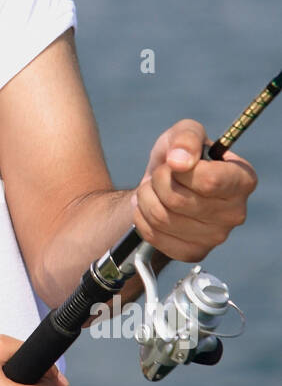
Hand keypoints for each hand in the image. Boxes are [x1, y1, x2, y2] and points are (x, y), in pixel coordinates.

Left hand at [130, 119, 257, 262]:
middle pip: (178, 199)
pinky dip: (142, 218)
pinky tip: (149, 208)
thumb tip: (179, 161)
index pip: (208, 181)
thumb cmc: (179, 158)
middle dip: (158, 181)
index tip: (172, 162)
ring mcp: (216, 237)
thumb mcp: (184, 133)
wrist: (163, 187)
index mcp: (243, 180)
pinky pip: (154, 236)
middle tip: (159, 174)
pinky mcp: (194, 252)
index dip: (179, 170)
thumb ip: (186, 137)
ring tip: (151, 190)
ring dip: (146, 198)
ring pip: (162, 217)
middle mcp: (235, 212)